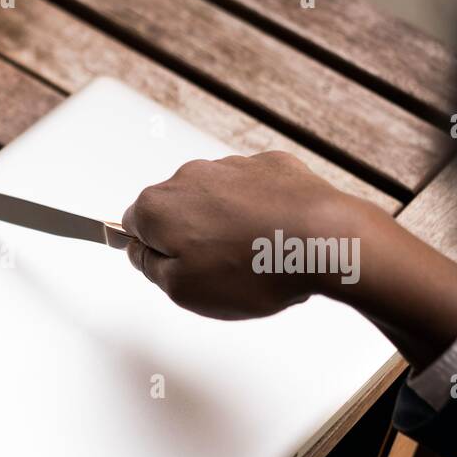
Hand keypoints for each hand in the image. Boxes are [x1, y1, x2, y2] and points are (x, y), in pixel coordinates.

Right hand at [120, 150, 456, 370]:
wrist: (325, 241)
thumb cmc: (253, 268)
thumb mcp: (181, 291)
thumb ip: (149, 267)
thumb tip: (139, 251)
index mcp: (158, 207)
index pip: (131, 226)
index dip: (149, 252)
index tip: (166, 270)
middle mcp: (189, 177)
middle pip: (174, 210)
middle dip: (187, 238)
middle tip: (212, 274)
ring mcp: (232, 167)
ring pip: (213, 200)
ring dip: (223, 226)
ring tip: (249, 260)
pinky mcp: (271, 166)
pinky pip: (252, 192)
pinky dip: (257, 213)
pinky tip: (273, 239)